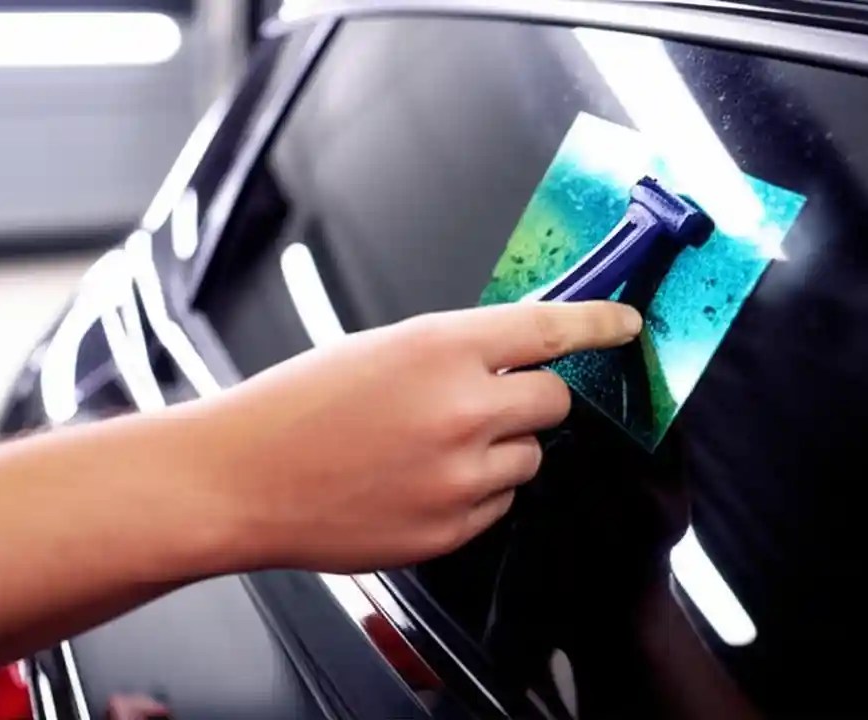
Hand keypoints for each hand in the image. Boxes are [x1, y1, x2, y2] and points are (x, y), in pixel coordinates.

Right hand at [183, 301, 641, 574]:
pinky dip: (475, 493)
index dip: (600, 324)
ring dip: (500, 449)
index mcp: (441, 349)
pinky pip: (498, 505)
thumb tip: (517, 349)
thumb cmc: (296, 409)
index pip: (552, 328)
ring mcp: (459, 477)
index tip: (626, 326)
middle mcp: (461, 411)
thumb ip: (456, 348)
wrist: (240, 480)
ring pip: (529, 458)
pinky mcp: (449, 529)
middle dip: (535, 398)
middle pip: (555, 402)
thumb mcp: (381, 347)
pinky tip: (419, 482)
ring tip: (432, 448)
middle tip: (494, 400)